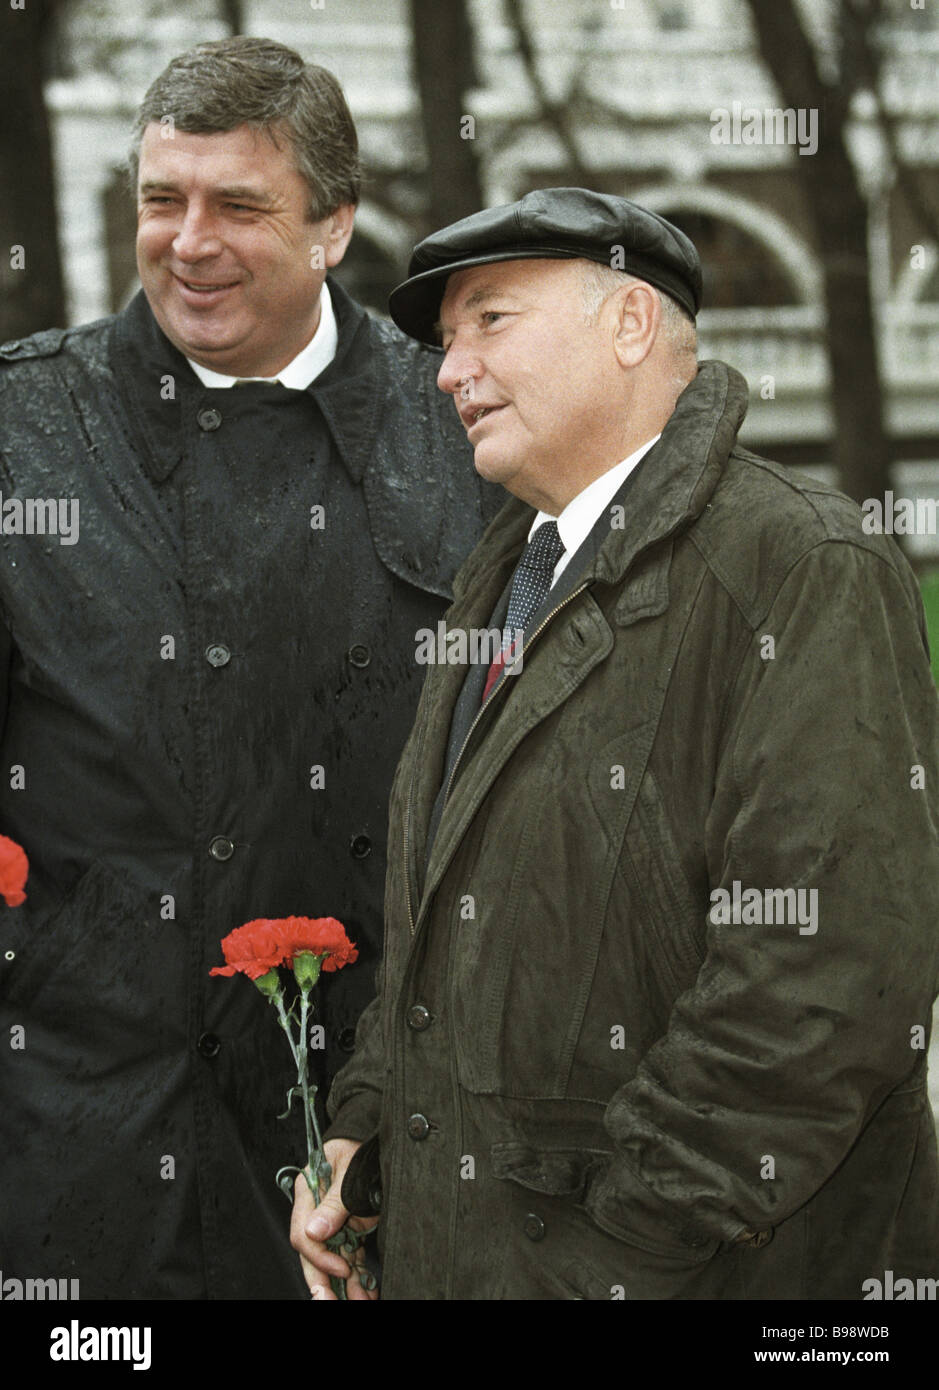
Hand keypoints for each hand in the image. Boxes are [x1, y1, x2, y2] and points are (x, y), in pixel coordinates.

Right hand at [290, 1137, 379, 1299]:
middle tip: (330, 1302)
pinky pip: (350, 1257)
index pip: (304, 1235)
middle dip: (322, 1281)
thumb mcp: (348, 1169)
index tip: (342, 1268)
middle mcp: (316, 1211)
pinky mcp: (349, 1229)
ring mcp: (332, 1222)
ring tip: (361, 1302)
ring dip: (345, 1285)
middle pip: (312, 1255)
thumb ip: (334, 1201)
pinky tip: (367, 1292)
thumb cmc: (358, 1145)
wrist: (372, 1135)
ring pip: (332, 1261)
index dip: (320, 1256)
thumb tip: (315, 1232)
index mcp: (308, 1193)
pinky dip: (358, 1277)